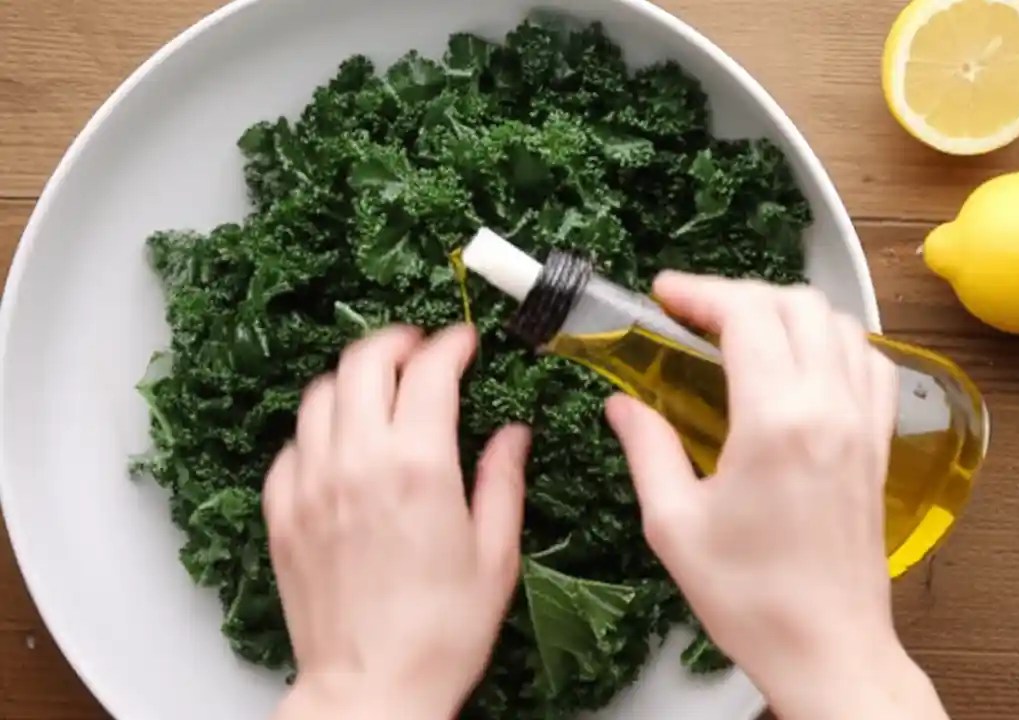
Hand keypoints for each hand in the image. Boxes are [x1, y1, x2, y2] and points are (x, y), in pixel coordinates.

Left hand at [265, 324, 529, 719]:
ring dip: (353, 378)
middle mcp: (358, 462)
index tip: (464, 340)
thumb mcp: (495, 555)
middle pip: (363, 362)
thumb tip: (513, 433)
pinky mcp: (282, 514)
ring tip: (379, 388)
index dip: (450, 343)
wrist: (371, 689)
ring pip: (320, 395)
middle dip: (396, 341)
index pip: (429, 370)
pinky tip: (340, 446)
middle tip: (420, 348)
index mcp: (420, 467)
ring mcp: (311, 486)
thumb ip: (503, 481)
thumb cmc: (443, 632)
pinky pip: (290, 447)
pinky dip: (318, 430)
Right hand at [606, 273, 946, 719]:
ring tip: (744, 330)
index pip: (747, 315)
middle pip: (795, 304)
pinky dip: (836, 342)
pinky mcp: (879, 444)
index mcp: (776, 421)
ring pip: (839, 323)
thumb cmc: (750, 598)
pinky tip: (804, 363)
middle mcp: (830, 408)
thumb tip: (622, 404)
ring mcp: (863, 423)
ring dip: (788, 310)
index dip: (702, 290)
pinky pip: (871, 363)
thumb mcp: (674, 524)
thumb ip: (647, 449)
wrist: (827, 647)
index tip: (665, 293)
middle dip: (739, 294)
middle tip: (694, 312)